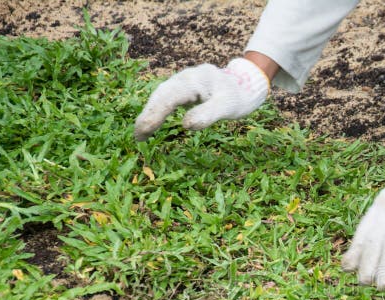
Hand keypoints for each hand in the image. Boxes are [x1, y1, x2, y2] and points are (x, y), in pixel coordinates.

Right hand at [134, 58, 269, 140]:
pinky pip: (166, 98)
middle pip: (161, 95)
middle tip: (138, 136)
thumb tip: (185, 125)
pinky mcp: (184, 88)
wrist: (246, 84)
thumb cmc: (238, 97)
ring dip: (150, 113)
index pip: (169, 97)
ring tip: (141, 133)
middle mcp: (186, 77)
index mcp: (195, 80)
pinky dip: (157, 110)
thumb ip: (208, 114)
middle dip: (148, 115)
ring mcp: (183, 81)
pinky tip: (151, 123)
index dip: (155, 114)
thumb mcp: (228, 106)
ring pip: (161, 95)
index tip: (144, 131)